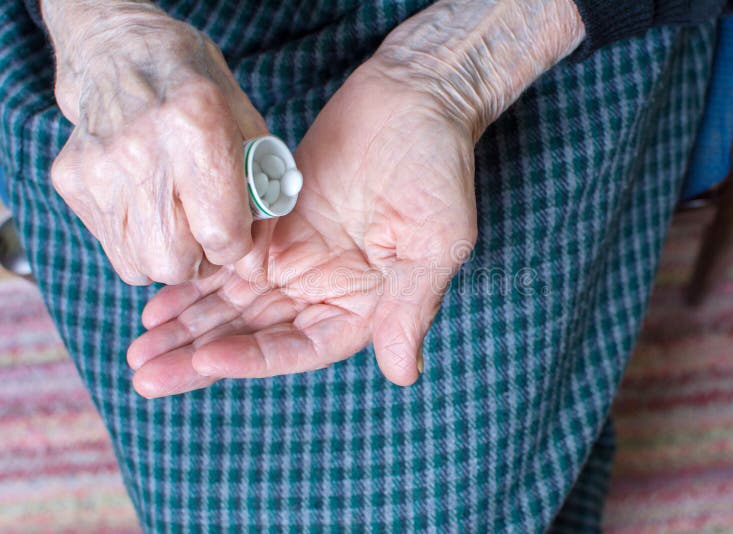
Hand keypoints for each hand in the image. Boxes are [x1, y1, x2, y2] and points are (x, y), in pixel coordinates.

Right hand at [43, 1, 268, 284]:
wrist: (121, 54)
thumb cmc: (197, 91)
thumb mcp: (247, 126)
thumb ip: (258, 192)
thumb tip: (253, 262)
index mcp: (197, 128)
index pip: (221, 233)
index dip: (237, 247)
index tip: (238, 235)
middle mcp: (142, 152)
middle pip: (175, 261)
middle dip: (200, 260)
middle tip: (206, 234)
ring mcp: (99, 170)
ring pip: (140, 265)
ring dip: (167, 255)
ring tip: (178, 220)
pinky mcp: (72, 182)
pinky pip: (113, 248)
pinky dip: (138, 242)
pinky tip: (148, 205)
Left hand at [126, 64, 477, 396]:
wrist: (414, 99)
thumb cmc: (437, 168)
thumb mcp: (436, 241)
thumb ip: (412, 307)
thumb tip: (402, 375)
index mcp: (364, 304)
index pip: (302, 347)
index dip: (254, 358)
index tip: (204, 359)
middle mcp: (325, 288)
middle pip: (256, 334)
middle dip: (200, 354)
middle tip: (145, 374)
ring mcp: (296, 256)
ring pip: (234, 302)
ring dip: (188, 324)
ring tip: (139, 347)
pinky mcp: (274, 221)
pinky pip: (227, 257)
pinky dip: (194, 277)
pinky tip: (156, 298)